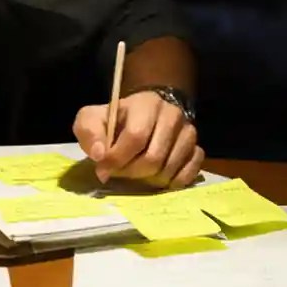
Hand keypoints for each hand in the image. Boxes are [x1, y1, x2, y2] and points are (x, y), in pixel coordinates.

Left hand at [72, 91, 203, 188]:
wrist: (142, 116)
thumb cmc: (114, 121)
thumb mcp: (91, 120)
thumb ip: (89, 133)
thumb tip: (99, 155)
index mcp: (146, 103)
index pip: (136, 136)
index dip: (118, 158)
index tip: (103, 169)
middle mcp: (172, 115)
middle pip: (154, 157)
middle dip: (132, 172)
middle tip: (120, 173)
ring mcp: (189, 132)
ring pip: (170, 168)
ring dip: (149, 180)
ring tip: (136, 174)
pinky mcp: (197, 149)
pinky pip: (190, 172)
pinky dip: (173, 182)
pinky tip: (158, 180)